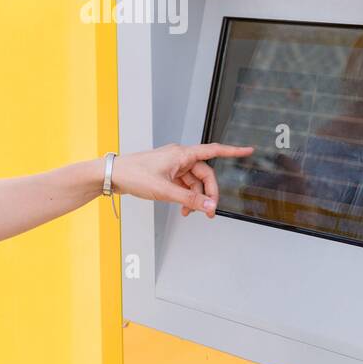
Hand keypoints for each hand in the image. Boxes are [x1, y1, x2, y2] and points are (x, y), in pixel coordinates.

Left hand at [109, 142, 254, 217]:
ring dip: (195, 198)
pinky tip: (184, 208)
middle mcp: (179, 157)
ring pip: (194, 182)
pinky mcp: (166, 174)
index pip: (213, 151)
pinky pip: (183, 185)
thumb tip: (210, 205)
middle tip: (209, 211)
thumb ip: (190, 199)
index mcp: (182, 154)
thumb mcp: (165, 190)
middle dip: (209, 192)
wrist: (114, 175)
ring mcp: (173, 166)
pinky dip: (186, 197)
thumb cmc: (134, 174)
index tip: (248, 151)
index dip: (232, 151)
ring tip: (191, 213)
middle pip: (204, 174)